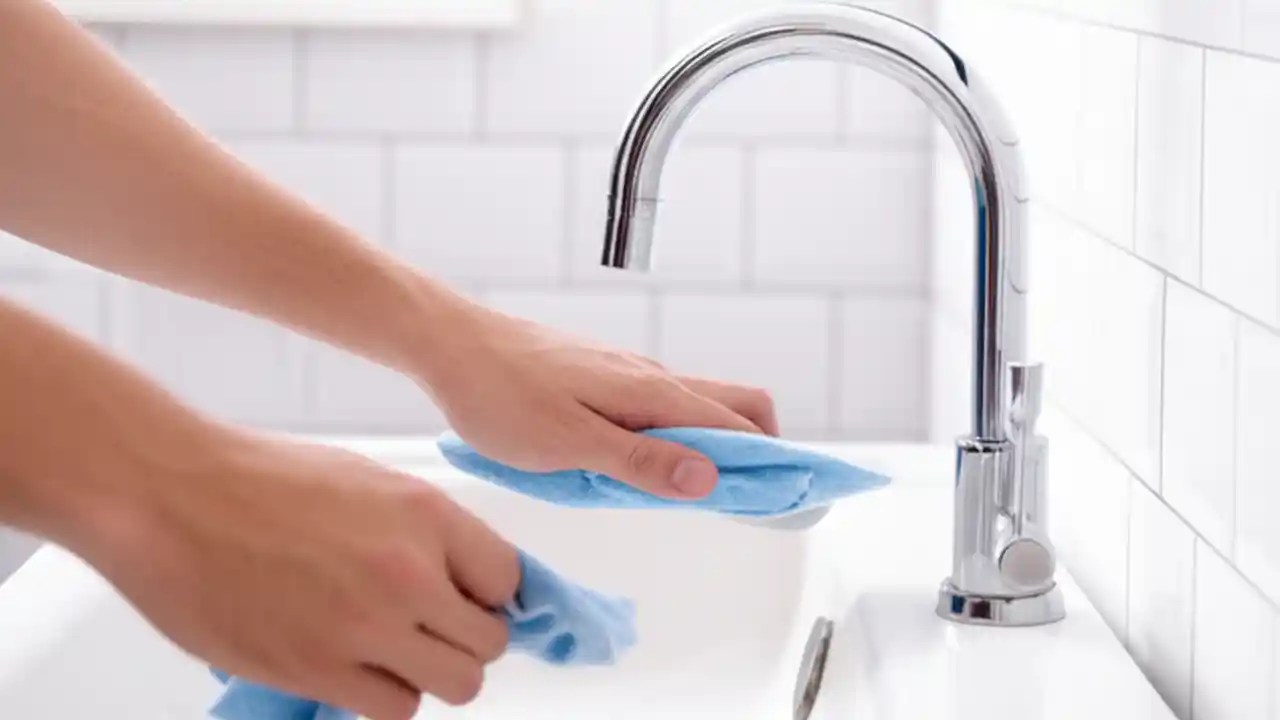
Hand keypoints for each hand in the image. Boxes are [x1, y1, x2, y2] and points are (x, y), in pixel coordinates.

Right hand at [81, 430, 517, 719]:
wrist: (168, 495)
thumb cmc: (257, 478)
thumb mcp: (366, 481)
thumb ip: (421, 531)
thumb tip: (456, 576)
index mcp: (425, 514)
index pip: (507, 578)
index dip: (488, 594)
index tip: (465, 599)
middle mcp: (409, 572)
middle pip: (489, 642)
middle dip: (465, 640)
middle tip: (428, 631)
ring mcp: (366, 626)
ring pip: (455, 686)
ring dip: (429, 674)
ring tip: (390, 654)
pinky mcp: (318, 671)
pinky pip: (394, 709)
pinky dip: (383, 697)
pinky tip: (354, 669)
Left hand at [418, 301, 778, 499]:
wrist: (451, 345)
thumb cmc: (501, 396)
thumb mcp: (570, 445)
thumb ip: (641, 462)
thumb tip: (711, 478)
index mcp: (651, 391)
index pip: (740, 418)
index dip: (772, 457)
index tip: (783, 496)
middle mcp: (650, 375)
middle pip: (731, 404)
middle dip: (750, 449)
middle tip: (738, 498)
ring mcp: (627, 372)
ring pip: (692, 406)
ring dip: (704, 446)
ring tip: (684, 493)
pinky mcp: (602, 375)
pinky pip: (657, 407)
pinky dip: (669, 437)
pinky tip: (635, 464)